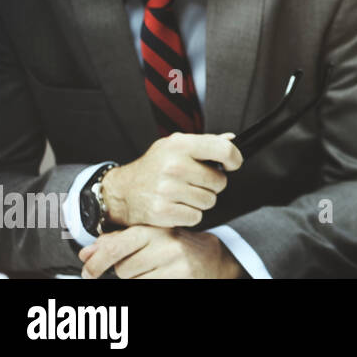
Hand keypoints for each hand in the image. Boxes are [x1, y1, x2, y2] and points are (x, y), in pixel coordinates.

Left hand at [78, 225, 243, 278]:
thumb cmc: (174, 247)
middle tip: (141, 265)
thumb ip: (116, 242)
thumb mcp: (147, 238)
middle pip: (123, 269)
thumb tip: (86, 254)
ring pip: (134, 281)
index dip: (96, 263)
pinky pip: (147, 287)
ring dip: (137, 280)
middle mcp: (167, 245)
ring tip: (153, 271)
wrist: (212, 259)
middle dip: (125, 270)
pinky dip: (148, 283)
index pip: (115, 247)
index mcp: (155, 230)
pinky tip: (159, 277)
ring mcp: (176, 265)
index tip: (87, 273)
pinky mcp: (181, 279)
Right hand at [103, 132, 241, 227]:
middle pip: (220, 181)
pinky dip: (189, 214)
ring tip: (183, 194)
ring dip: (201, 200)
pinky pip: (196, 217)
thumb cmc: (153, 167)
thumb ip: (204, 142)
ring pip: (209, 201)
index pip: (224, 150)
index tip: (232, 165)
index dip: (235, 159)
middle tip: (195, 182)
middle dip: (212, 184)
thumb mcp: (174, 146)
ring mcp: (167, 190)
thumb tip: (232, 139)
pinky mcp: (163, 211)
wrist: (121, 191)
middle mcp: (174, 166)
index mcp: (179, 145)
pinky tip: (176, 206)